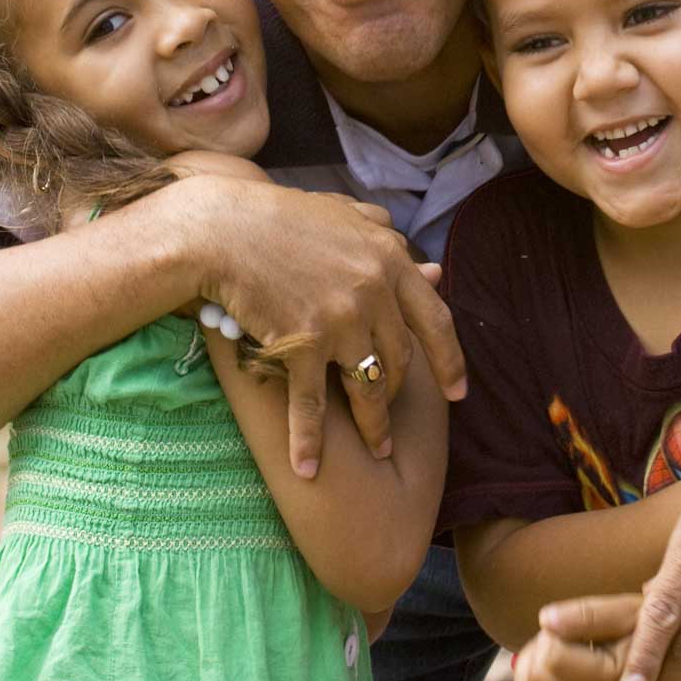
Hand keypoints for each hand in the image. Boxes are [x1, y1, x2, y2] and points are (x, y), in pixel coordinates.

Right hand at [179, 174, 465, 478]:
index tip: (459, 392)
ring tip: (379, 451)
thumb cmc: (275, 216)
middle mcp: (374, 291)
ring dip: (375, 426)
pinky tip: (308, 468)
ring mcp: (341, 319)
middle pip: (401, 359)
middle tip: (396, 418)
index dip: (450, 361)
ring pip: (369, 388)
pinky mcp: (303, 343)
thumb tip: (413, 251)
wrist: (221, 228)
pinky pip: (313, 404)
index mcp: (388, 258)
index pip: (436, 320)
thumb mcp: (339, 212)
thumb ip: (380, 232)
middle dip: (400, 394)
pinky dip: (310, 440)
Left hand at [515, 594, 640, 680]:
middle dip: (541, 648)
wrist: (661, 647)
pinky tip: (553, 664)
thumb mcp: (625, 611)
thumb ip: (588, 615)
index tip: (573, 623)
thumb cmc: (644, 623)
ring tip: (560, 646)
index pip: (554, 658)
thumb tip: (545, 620)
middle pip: (538, 679)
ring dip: (535, 665)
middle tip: (565, 633)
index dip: (554, 633)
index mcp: (617, 680)